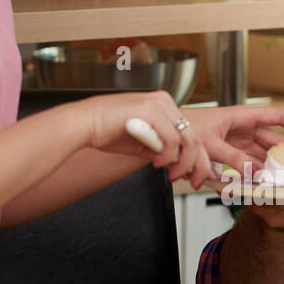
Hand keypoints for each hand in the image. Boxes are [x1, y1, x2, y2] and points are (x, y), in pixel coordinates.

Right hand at [82, 90, 212, 187]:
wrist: (83, 124)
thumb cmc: (108, 132)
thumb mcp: (144, 144)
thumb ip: (165, 151)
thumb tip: (183, 166)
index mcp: (165, 107)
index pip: (193, 133)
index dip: (200, 158)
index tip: (198, 175)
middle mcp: (165, 102)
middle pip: (196, 137)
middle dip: (198, 165)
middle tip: (193, 181)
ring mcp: (158, 104)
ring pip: (188, 139)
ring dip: (183, 163)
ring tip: (171, 174)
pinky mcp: (148, 110)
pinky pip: (170, 139)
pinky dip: (167, 156)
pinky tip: (156, 162)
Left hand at [177, 104, 283, 176]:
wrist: (161, 135)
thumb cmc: (183, 128)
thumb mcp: (210, 143)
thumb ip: (234, 159)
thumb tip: (256, 173)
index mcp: (242, 116)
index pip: (278, 117)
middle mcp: (242, 128)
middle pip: (272, 141)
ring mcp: (235, 141)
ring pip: (260, 155)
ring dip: (269, 168)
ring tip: (279, 182)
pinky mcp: (227, 154)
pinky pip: (245, 164)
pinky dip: (252, 174)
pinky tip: (258, 185)